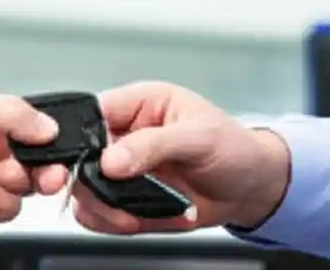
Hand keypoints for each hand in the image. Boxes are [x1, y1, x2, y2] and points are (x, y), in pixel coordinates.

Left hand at [0, 90, 68, 229]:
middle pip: (32, 158)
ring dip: (26, 184)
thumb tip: (47, 127)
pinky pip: (5, 208)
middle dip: (46, 165)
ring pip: (23, 184)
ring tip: (9, 179)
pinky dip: (7, 204)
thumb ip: (12, 114)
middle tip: (49, 172)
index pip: (29, 126)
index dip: (45, 137)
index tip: (52, 143)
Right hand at [68, 81, 289, 234]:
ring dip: (106, 208)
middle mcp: (125, 135)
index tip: (90, 163)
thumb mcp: (200, 138)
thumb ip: (154, 144)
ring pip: (84, 190)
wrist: (250, 187)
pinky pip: (98, 214)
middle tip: (117, 197)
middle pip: (79, 157)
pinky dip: (113, 224)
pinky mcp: (125, 198)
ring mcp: (123, 169)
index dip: (80, 138)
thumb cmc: (234, 148)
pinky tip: (142, 219)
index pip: (92, 113)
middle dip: (91, 183)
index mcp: (140, 104)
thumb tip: (113, 158)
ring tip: (138, 214)